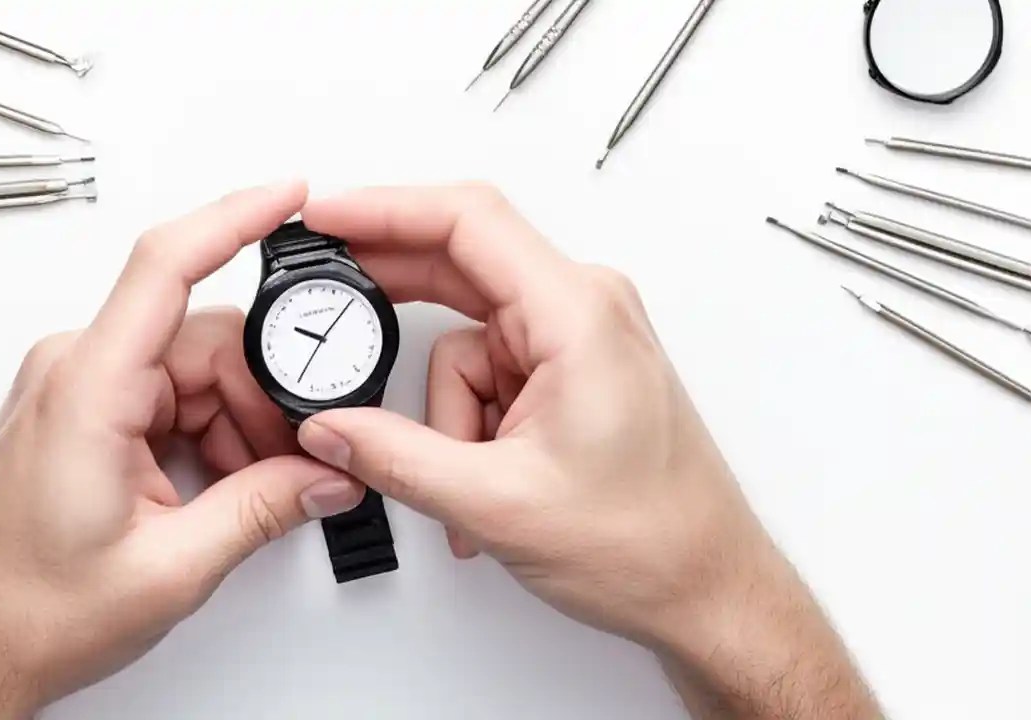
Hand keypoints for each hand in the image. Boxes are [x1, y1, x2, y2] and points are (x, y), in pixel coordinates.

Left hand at [0, 182, 366, 718]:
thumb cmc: (30, 610)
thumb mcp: (172, 568)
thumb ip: (264, 510)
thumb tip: (328, 473)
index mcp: (88, 390)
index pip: (166, 267)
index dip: (233, 218)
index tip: (287, 196)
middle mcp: (76, 372)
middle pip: (207, 339)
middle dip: (263, 397)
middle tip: (295, 460)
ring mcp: (77, 388)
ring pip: (196, 369)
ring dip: (237, 424)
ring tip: (244, 493)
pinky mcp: (85, 409)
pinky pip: (170, 393)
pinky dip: (208, 433)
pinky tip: (213, 486)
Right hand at [297, 185, 879, 716]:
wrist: (704, 587)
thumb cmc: (650, 540)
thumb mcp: (498, 502)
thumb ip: (396, 457)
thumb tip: (331, 427)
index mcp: (578, 314)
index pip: (468, 221)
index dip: (385, 208)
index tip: (326, 214)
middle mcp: (583, 311)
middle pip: (460, 265)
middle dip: (390, 295)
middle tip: (326, 302)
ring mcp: (578, 341)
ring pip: (467, 340)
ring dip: (445, 409)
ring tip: (457, 471)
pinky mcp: (569, 372)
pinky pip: (490, 373)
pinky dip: (468, 422)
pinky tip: (478, 473)